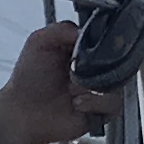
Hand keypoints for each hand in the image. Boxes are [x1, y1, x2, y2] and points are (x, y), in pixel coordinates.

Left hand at [0, 20, 119, 143]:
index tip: (93, 47)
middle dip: (97, 66)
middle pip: (118, 58)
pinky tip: (77, 103)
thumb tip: (86, 30)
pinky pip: (114, 103)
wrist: (24, 114)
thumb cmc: (29, 79)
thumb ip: (62, 29)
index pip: (106, 37)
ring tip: (71, 90)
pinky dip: (95, 103)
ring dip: (92, 86)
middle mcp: (95, 66)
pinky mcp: (102, 109)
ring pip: (118, 81)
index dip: (103, 41)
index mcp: (83, 47)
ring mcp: (100, 87)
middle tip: (76, 72)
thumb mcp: (39, 42)